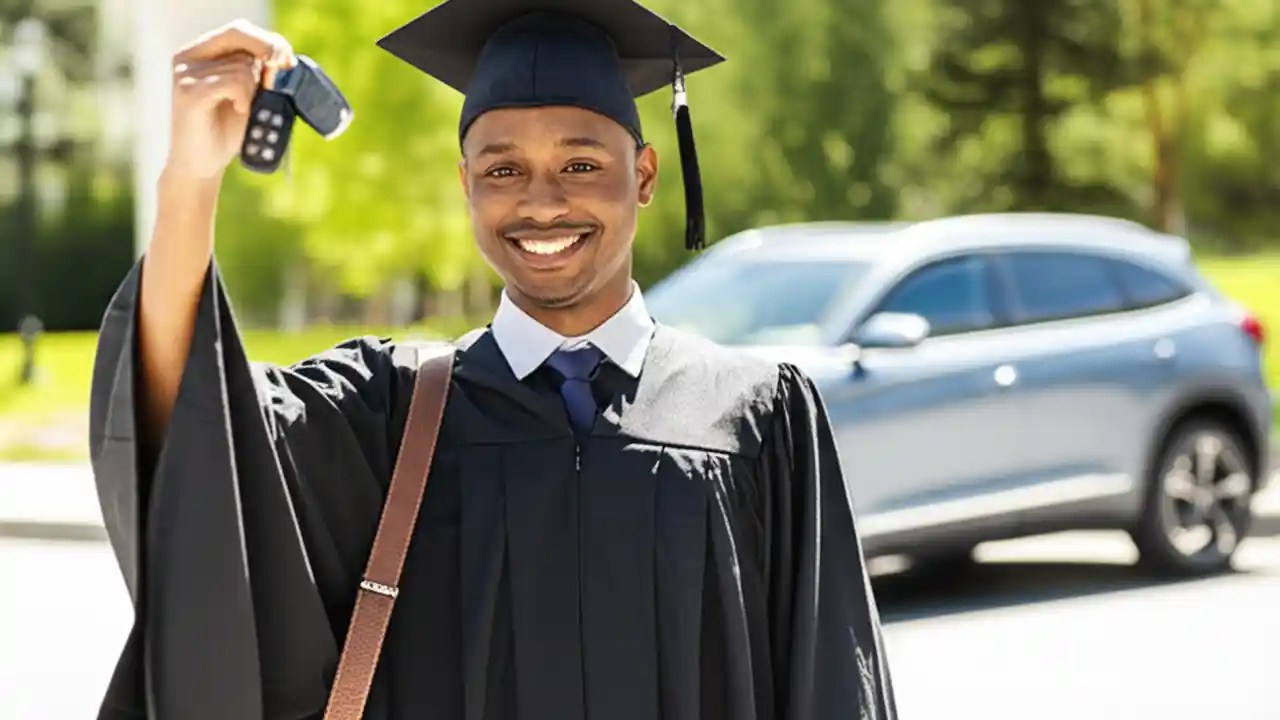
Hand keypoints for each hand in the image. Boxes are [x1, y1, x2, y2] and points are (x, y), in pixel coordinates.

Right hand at [165, 19, 295, 181]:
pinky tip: (238, 110)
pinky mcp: (189, 92)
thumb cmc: (226, 131)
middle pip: (240, 38)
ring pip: (242, 66)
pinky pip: (234, 82)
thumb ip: (259, 73)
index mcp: (201, 52)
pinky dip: (244, 98)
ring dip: (254, 91)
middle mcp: (188, 57)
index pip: (237, 31)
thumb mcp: (248, 95)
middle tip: (276, 79)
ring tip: (241, 109)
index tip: (286, 58)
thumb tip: (283, 56)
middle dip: (266, 58)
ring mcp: (186, 73)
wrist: (201, 165)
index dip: (266, 40)